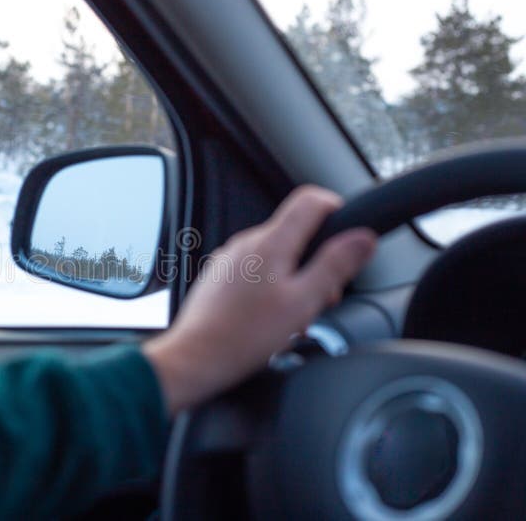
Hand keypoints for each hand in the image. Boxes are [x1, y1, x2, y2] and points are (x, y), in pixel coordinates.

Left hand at [143, 186, 376, 414]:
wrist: (196, 358)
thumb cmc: (245, 336)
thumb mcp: (304, 302)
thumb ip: (335, 265)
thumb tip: (362, 238)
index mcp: (270, 242)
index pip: (310, 200)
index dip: (337, 209)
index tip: (347, 236)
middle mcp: (245, 243)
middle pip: (295, 232)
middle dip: (317, 261)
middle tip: (322, 297)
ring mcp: (229, 259)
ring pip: (276, 255)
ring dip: (295, 280)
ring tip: (294, 316)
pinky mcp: (219, 277)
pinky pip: (255, 272)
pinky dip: (272, 288)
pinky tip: (270, 319)